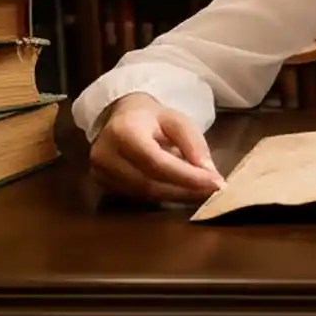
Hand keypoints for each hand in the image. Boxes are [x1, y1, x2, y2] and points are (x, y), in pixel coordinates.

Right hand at [89, 92, 225, 203]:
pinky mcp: (103, 184)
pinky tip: (180, 190)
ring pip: (145, 195)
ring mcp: (100, 173)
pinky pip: (138, 197)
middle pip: (150, 183)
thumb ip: (194, 143)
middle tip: (212, 190)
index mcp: (123, 132)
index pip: (156, 162)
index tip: (215, 182)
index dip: (187, 176)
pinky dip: (163, 196)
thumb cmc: (152, 119)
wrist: (122, 118)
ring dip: (177, 195)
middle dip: (185, 189)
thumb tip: (209, 172)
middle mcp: (105, 155)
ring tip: (200, 190)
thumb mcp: (177, 120)